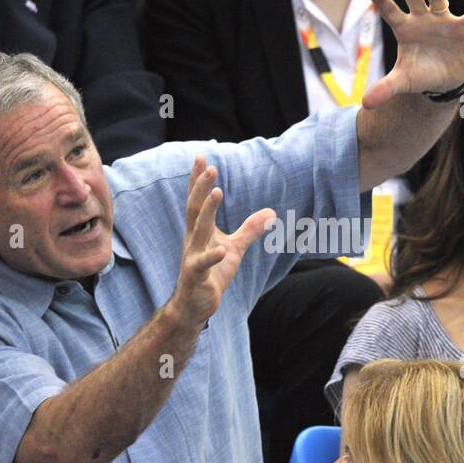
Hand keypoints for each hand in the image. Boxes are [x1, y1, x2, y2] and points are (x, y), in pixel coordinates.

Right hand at [171, 156, 274, 325]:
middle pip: (195, 209)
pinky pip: (203, 265)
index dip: (198, 180)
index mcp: (198, 231)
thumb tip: (271, 212)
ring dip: (207, 211)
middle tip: (210, 166)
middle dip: (201, 187)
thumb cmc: (211, 275)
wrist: (194, 305)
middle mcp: (192, 240)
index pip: (197, 201)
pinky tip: (222, 250)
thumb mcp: (234, 249)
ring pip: (198, 231)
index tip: (201, 157)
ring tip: (217, 192)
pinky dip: (212, 257)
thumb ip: (249, 230)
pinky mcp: (196, 276)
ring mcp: (192, 257)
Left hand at [361, 0, 463, 109]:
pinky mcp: (462, 28)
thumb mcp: (402, 81)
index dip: (381, 0)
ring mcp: (443, 21)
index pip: (390, 12)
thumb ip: (384, 88)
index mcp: (405, 29)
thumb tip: (365, 104)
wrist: (445, 79)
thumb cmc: (420, 73)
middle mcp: (423, 20)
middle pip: (414, 0)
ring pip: (439, 1)